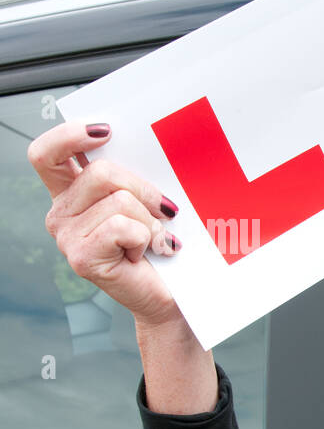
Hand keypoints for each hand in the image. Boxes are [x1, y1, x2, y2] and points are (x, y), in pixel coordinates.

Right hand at [28, 121, 183, 328]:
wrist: (172, 296)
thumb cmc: (162, 246)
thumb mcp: (147, 201)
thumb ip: (131, 176)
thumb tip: (146, 147)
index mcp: (72, 193)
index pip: (47, 154)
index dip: (70, 136)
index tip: (106, 131)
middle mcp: (62, 213)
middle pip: (101, 173)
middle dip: (144, 189)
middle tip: (165, 210)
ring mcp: (67, 237)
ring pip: (119, 201)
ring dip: (151, 221)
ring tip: (155, 240)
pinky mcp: (82, 258)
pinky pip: (122, 228)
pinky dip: (147, 238)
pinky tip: (148, 254)